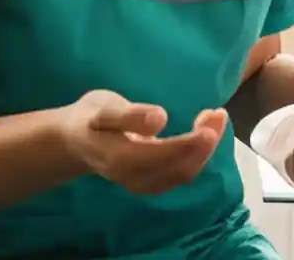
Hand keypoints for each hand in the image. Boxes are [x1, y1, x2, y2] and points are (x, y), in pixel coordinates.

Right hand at [59, 90, 227, 194]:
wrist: (75, 141)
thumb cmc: (91, 119)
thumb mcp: (104, 108)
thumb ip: (130, 116)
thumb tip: (160, 118)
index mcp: (121, 158)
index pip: (164, 155)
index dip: (190, 143)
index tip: (211, 122)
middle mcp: (134, 178)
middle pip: (179, 168)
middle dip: (205, 143)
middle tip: (219, 114)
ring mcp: (143, 185)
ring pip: (183, 173)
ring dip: (205, 149)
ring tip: (216, 118)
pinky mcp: (151, 184)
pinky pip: (181, 174)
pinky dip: (198, 156)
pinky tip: (206, 134)